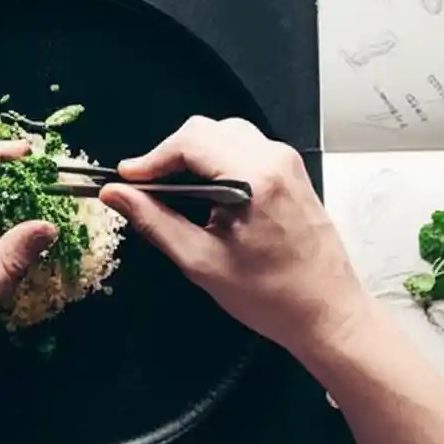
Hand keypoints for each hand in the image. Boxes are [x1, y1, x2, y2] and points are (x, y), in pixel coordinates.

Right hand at [99, 117, 367, 356]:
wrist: (328, 312)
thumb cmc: (268, 296)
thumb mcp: (201, 261)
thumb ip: (154, 221)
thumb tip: (114, 194)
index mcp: (254, 177)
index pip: (190, 141)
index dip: (151, 158)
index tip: (125, 181)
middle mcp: (274, 158)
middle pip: (206, 130)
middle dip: (170, 154)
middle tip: (144, 188)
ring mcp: (287, 162)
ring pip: (225, 135)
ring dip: (193, 156)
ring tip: (171, 191)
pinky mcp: (292, 172)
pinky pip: (245, 149)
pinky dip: (217, 162)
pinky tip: (204, 194)